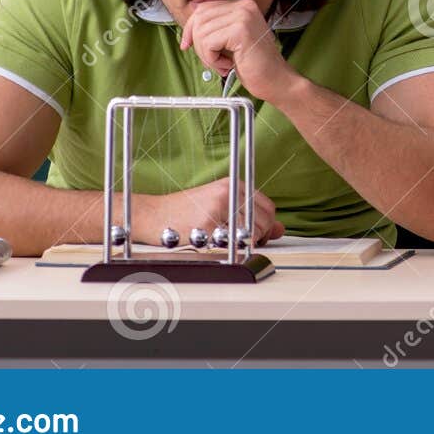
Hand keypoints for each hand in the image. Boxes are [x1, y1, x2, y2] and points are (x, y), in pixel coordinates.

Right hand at [140, 176, 285, 245]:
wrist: (152, 214)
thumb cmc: (184, 212)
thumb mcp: (221, 207)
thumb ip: (251, 216)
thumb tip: (280, 229)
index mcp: (235, 185)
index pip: (269, 208)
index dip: (266, 226)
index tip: (256, 235)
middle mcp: (230, 191)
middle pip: (264, 221)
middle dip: (258, 237)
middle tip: (239, 242)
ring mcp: (220, 206)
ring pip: (252, 233)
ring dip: (243, 244)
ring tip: (225, 241)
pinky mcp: (208, 222)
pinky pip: (231, 243)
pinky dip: (226, 248)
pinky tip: (211, 242)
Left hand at [180, 0, 297, 102]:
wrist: (276, 80)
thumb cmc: (254, 64)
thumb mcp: (230, 39)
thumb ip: (215, 25)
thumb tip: (191, 17)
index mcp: (243, 5)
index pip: (203, 8)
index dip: (190, 28)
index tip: (187, 45)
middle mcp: (244, 5)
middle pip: (199, 19)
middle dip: (197, 44)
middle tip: (213, 60)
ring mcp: (244, 16)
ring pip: (201, 33)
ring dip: (206, 55)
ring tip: (223, 64)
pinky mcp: (240, 30)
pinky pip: (208, 43)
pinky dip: (212, 59)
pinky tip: (227, 65)